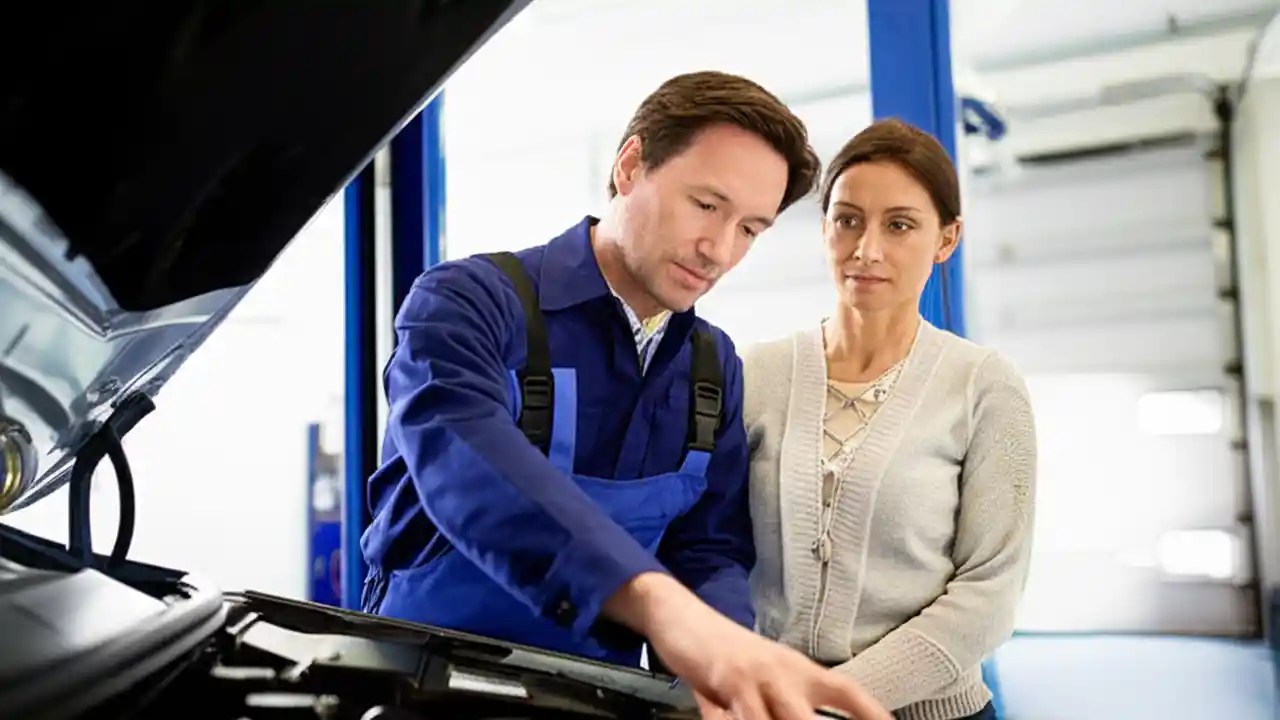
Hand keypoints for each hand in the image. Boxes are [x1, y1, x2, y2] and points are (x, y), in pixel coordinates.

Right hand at [604, 573, 889, 719]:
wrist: (681, 616)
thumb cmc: (721, 655)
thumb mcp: (755, 681)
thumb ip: (772, 709)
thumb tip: (784, 716)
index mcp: (798, 669)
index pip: (847, 692)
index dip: (873, 712)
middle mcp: (784, 671)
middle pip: (812, 716)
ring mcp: (757, 675)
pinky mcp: (726, 678)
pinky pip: (741, 716)